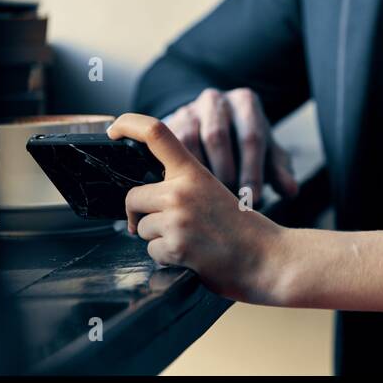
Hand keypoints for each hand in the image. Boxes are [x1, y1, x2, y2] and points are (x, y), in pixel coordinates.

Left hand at [112, 113, 295, 305]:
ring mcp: (179, 217)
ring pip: (140, 227)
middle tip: (169, 224)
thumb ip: (184, 183)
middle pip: (133, 196)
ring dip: (158, 238)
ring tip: (190, 240)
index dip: (130, 124)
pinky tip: (192, 255)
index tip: (114, 129)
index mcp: (194, 171)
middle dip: (141, 215)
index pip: (157, 134)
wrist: (268, 258)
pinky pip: (151, 251)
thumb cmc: (242, 228)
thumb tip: (146, 191)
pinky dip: (167, 257)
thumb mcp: (215, 191)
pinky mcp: (177, 245)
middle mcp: (183, 189)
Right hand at [163, 87, 297, 200]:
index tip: (254, 198)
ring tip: (207, 201)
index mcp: (246, 102)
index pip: (251, 137)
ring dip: (197, 174)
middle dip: (224, 173)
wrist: (216, 127)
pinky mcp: (167, 124)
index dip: (253, 170)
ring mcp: (189, 109)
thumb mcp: (267, 154)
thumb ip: (279, 171)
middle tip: (229, 202)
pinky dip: (178, 172)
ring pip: (189, 141)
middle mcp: (216, 100)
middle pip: (218, 136)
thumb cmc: (246, 145)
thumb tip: (291, 190)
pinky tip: (187, 193)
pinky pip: (167, 148)